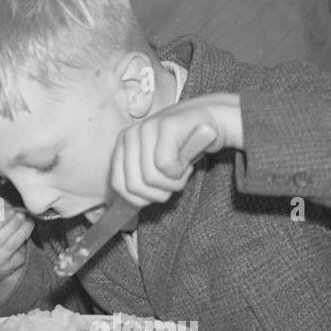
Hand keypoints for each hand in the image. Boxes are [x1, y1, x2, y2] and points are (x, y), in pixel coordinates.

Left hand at [110, 96, 238, 207]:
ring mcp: (147, 127)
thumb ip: (139, 182)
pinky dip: (181, 171)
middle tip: (174, 180)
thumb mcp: (154, 167)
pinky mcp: (166, 126)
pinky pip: (166, 165)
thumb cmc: (182, 150)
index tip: (157, 192)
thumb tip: (130, 206)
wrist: (211, 124)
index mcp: (122, 145)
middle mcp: (130, 135)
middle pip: (134, 185)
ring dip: (173, 182)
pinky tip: (187, 159)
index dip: (140, 198)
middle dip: (159, 193)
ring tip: (182, 168)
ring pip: (150, 177)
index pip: (118, 185)